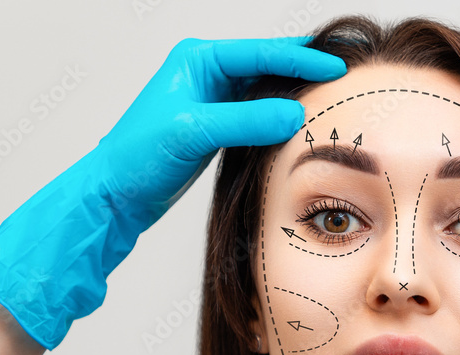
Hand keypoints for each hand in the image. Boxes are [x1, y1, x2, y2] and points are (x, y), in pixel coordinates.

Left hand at [0, 37, 345, 349]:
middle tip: (344, 77)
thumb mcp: (192, 133)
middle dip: (304, 71)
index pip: (260, 54)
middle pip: (267, 65)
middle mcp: (207, 73)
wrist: (115, 194)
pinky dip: (281, 119)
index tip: (336, 69)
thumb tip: (295, 114)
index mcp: (198, 60)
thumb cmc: (138, 158)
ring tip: (332, 99)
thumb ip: (245, 121)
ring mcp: (214, 100)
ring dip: (295, 96)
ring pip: (265, 91)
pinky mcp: (218, 126)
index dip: (301, 61)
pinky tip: (303, 127)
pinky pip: (259, 115)